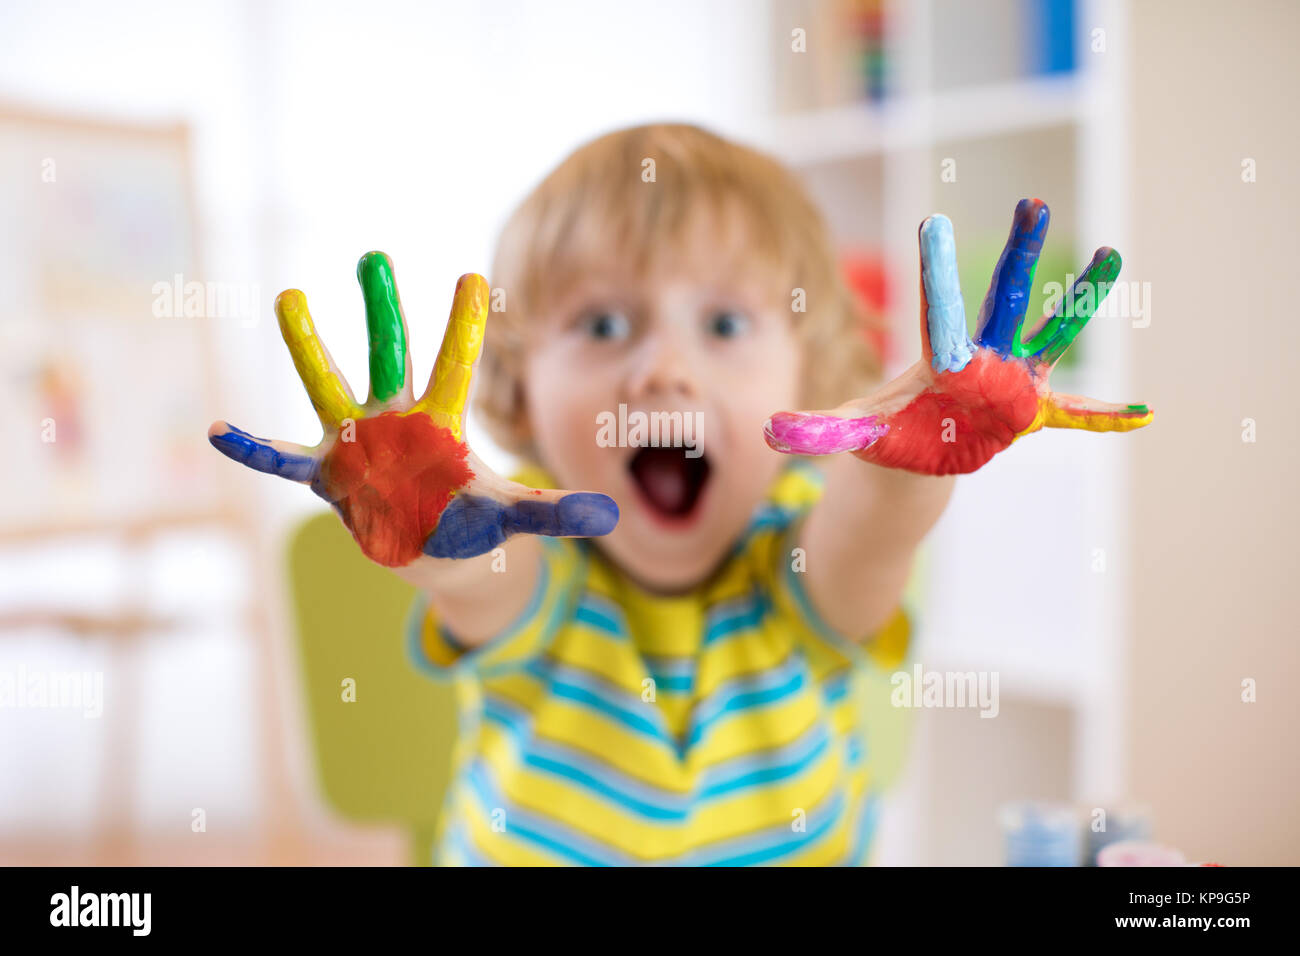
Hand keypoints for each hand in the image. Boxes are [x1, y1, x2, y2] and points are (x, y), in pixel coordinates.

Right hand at [208, 252, 616, 565]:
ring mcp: (358, 443)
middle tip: (373, 253)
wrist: (435, 549)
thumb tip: (610, 518)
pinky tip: (219, 432)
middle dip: (382, 308)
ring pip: (330, 386)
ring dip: (310, 347)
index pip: (456, 366)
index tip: (471, 277)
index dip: (463, 326)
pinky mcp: (329, 475)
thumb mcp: (514, 517)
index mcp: (443, 422)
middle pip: (389, 354)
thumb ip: (554, 513)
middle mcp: (397, 419)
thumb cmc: (475, 521)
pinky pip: (284, 461)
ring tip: (290, 295)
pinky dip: (255, 451)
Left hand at [763, 199, 1151, 474]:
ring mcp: (1010, 382)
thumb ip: (815, 432)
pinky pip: (1073, 412)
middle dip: (1016, 256)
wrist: (918, 458)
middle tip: (1033, 202)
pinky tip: (1143, 415)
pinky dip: (1103, 416)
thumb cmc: (886, 438)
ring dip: (1078, 303)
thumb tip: (765, 431)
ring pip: (1050, 335)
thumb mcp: (851, 436)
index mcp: (940, 359)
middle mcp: (981, 359)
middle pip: (1001, 301)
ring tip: (1112, 257)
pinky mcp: (1029, 412)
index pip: (939, 313)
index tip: (934, 225)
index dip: (937, 276)